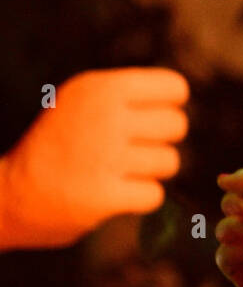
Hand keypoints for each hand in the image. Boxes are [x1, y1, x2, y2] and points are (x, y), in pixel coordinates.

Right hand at [0, 68, 187, 249]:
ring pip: (170, 161)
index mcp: (100, 88)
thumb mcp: (82, 102)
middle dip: (160, 141)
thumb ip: (128, 97)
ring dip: (149, 172)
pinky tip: (114, 193)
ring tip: (117, 172)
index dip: (168, 107)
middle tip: (130, 150)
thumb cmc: (58, 146)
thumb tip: (180, 100)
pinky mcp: (104, 195)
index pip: (174, 87)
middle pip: (177, 125)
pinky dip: (139, 199)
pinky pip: (155, 195)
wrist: (8, 193)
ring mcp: (104, 156)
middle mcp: (104, 117)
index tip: (148, 119)